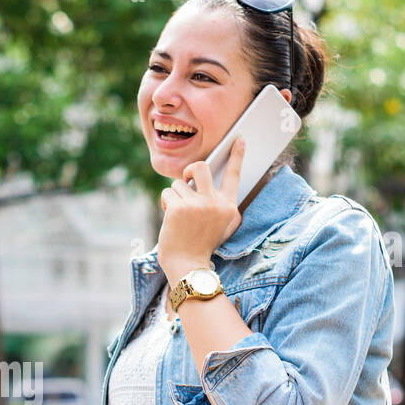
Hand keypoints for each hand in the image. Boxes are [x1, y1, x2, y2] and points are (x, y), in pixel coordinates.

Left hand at [157, 137, 245, 286]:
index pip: (234, 176)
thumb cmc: (201, 245)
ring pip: (179, 183)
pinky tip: (170, 219)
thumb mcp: (222, 226)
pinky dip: (165, 204)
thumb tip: (211, 183)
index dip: (237, 156)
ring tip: (179, 215)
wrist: (188, 265)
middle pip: (199, 167)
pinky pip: (167, 194)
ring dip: (175, 196)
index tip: (239, 139)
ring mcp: (197, 205)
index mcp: (228, 206)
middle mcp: (215, 203)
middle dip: (188, 171)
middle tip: (185, 181)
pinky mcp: (179, 208)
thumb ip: (220, 204)